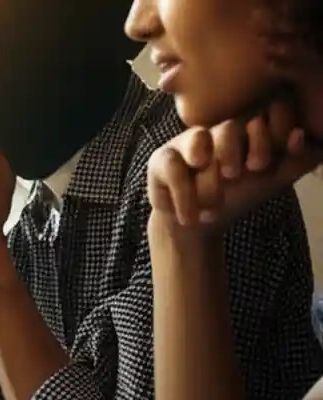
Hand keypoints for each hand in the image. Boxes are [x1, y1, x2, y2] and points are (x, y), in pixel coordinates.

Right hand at [147, 100, 321, 233]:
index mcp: (251, 127)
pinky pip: (175, 170)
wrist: (198, 223)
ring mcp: (190, 140)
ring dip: (209, 183)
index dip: (266, 137)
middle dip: (234, 156)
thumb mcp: (274, 179)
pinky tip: (192, 216)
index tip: (259, 165)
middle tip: (235, 177)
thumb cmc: (238, 195)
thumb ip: (297, 159)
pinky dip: (185, 197)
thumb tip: (299, 135)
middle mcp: (220, 128)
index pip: (258, 112)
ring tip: (212, 207)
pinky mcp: (163, 157)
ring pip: (201, 143)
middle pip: (231, 126)